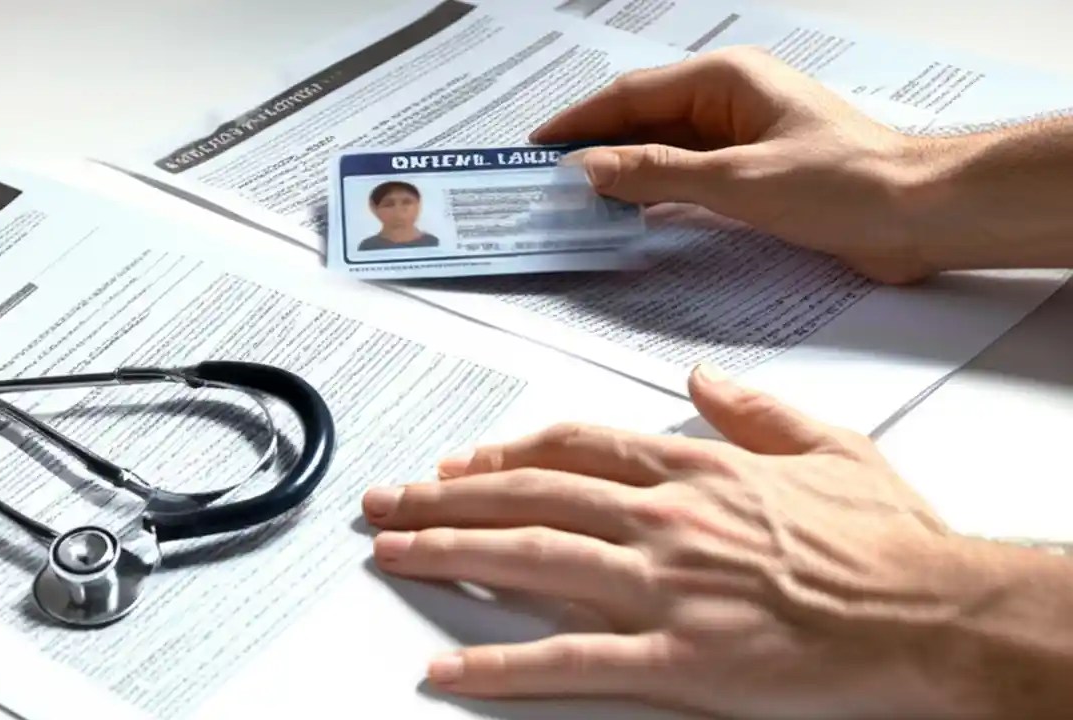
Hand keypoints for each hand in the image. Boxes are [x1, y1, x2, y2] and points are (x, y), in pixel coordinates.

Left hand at [361, 364, 980, 719]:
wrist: (932, 614)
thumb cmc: (888, 542)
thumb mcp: (829, 448)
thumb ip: (755, 408)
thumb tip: (702, 378)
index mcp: (696, 470)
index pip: (575, 447)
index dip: (506, 453)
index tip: (463, 460)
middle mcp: (666, 518)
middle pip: (530, 496)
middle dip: (446, 496)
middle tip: (388, 499)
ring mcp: (665, 587)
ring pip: (530, 559)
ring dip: (450, 554)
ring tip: (392, 553)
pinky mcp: (677, 659)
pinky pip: (570, 659)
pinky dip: (502, 662)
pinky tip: (451, 665)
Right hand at [531, 47, 942, 283]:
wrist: (920, 214)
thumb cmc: (847, 183)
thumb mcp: (738, 181)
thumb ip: (655, 175)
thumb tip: (586, 169)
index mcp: (725, 80)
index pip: (630, 96)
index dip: (577, 123)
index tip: (535, 147)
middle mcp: (729, 99)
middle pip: (641, 122)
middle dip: (592, 149)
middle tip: (543, 181)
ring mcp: (741, 136)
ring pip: (661, 151)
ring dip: (620, 175)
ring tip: (571, 201)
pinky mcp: (753, 172)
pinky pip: (686, 177)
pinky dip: (653, 194)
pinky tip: (624, 214)